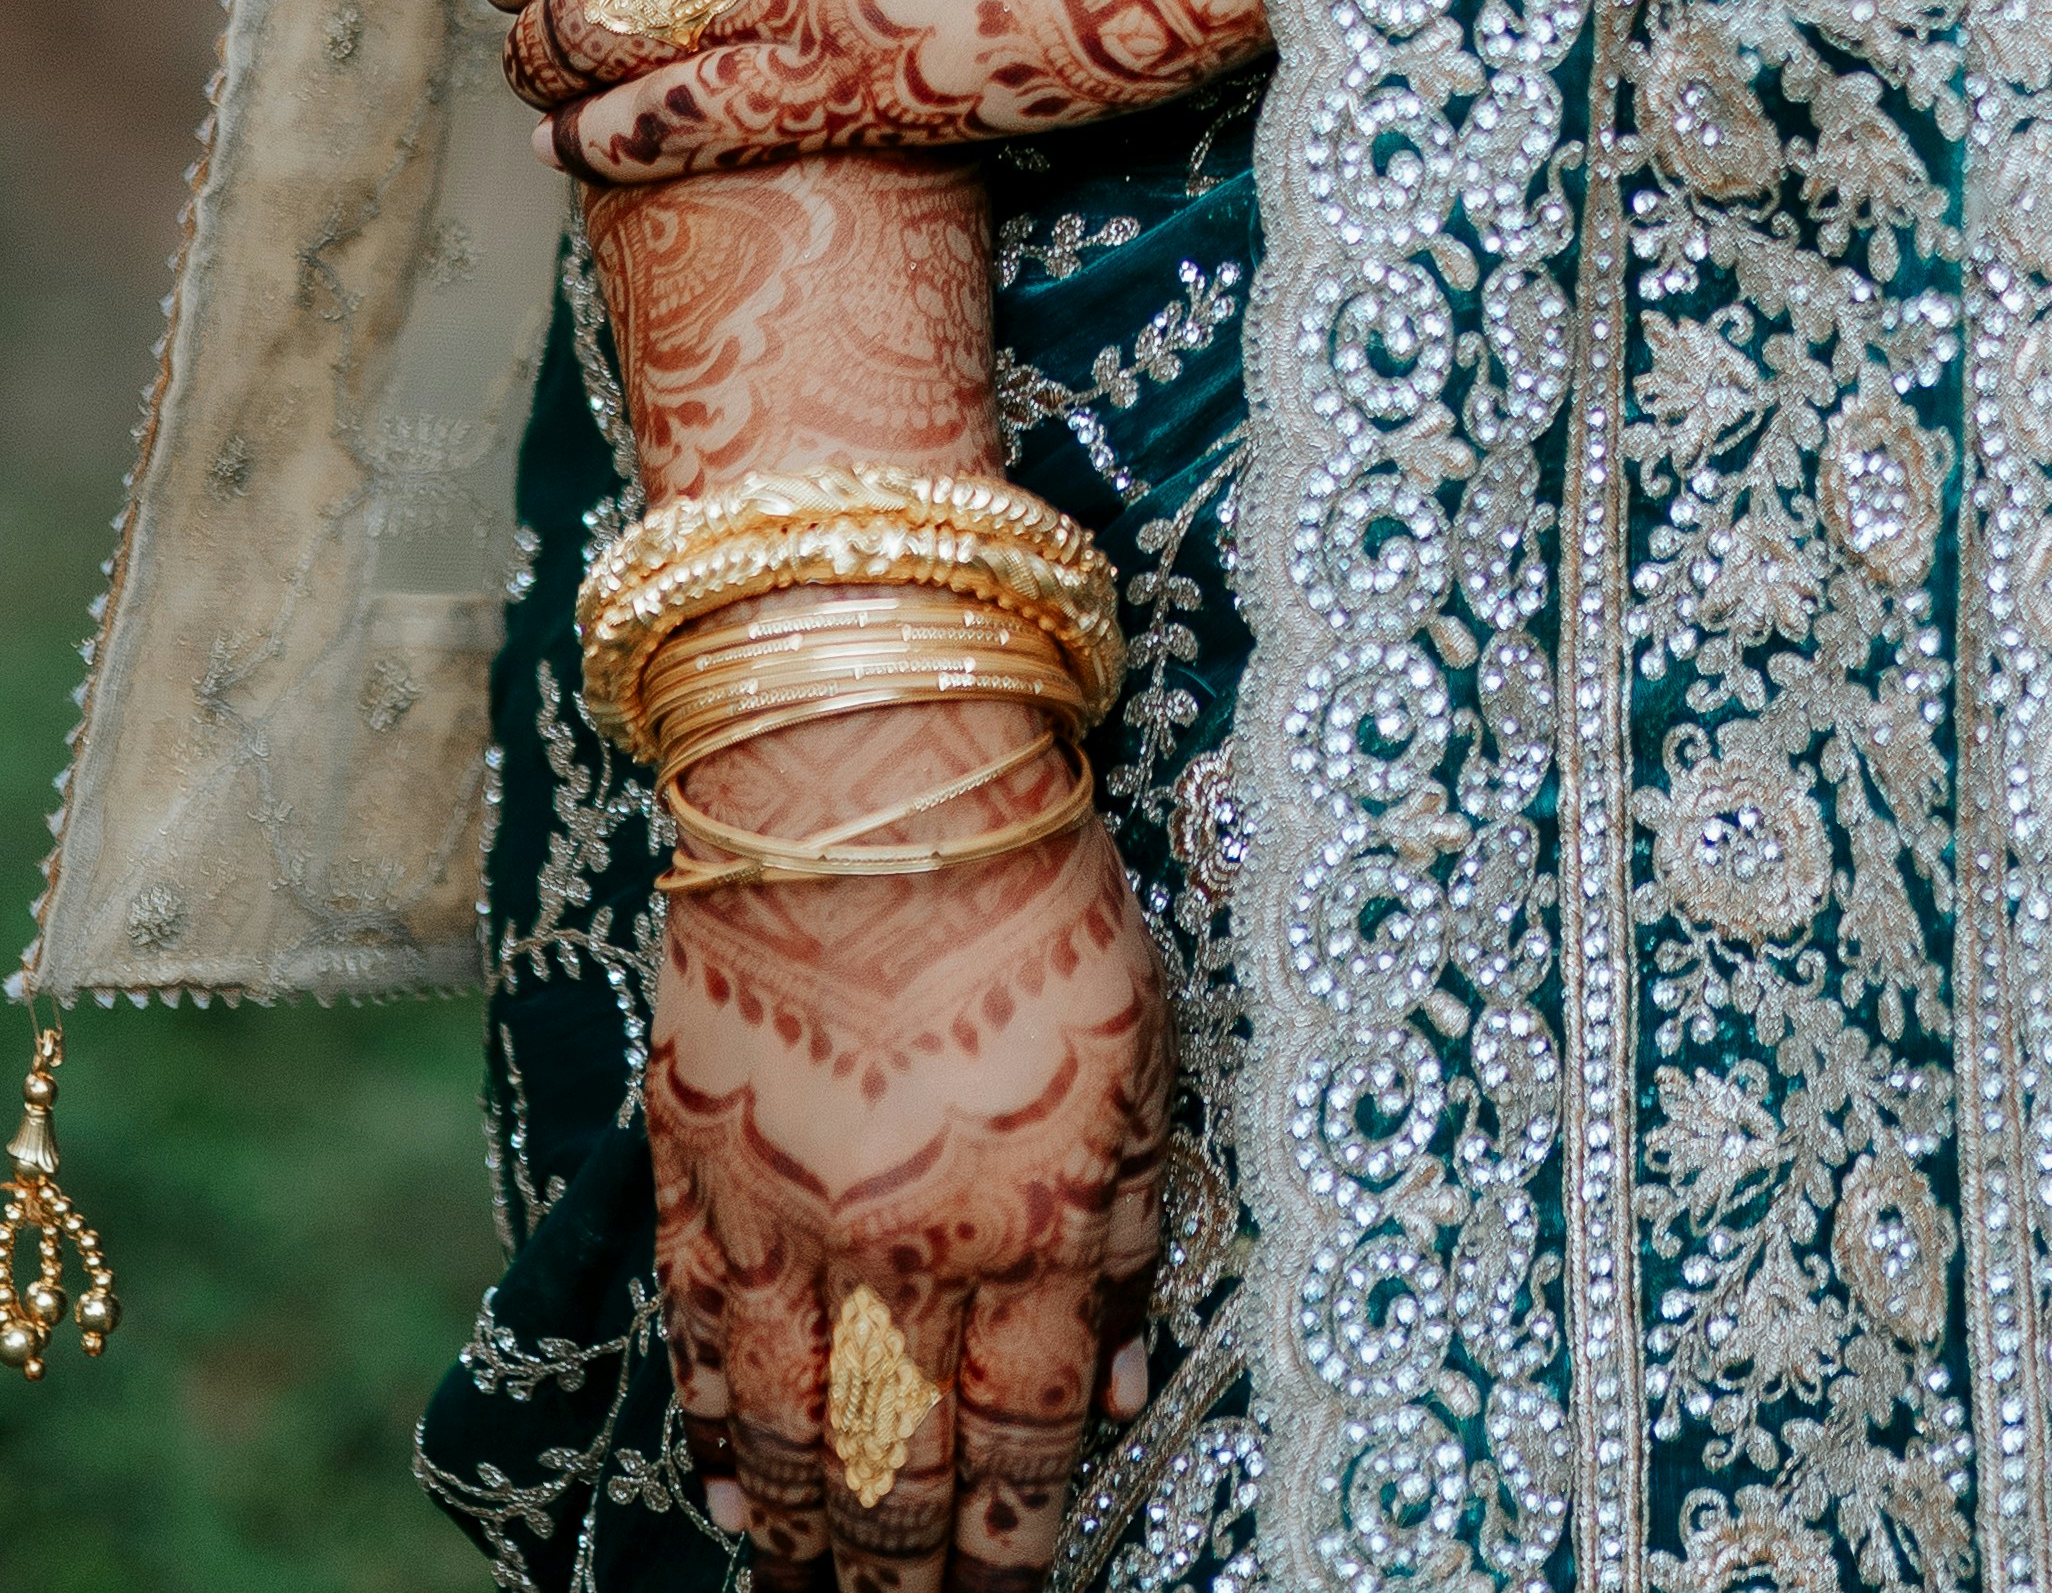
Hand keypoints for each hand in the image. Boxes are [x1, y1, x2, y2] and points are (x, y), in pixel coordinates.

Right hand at [653, 695, 1169, 1585]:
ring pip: (791, 1436)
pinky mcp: (693, 1165)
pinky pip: (701, 1342)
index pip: (1028, 1435)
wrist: (864, 759)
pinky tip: (726, 1499)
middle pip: (903, 1468)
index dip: (1024, 1535)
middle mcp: (905, 1241)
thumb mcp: (1138, 1039)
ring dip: (805, 1546)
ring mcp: (785, 1213)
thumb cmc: (1033, 876)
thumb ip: (1125, 1212)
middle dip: (913, 1579)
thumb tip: (1117, 1378)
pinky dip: (713, 1436)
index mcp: (1033, 1209)